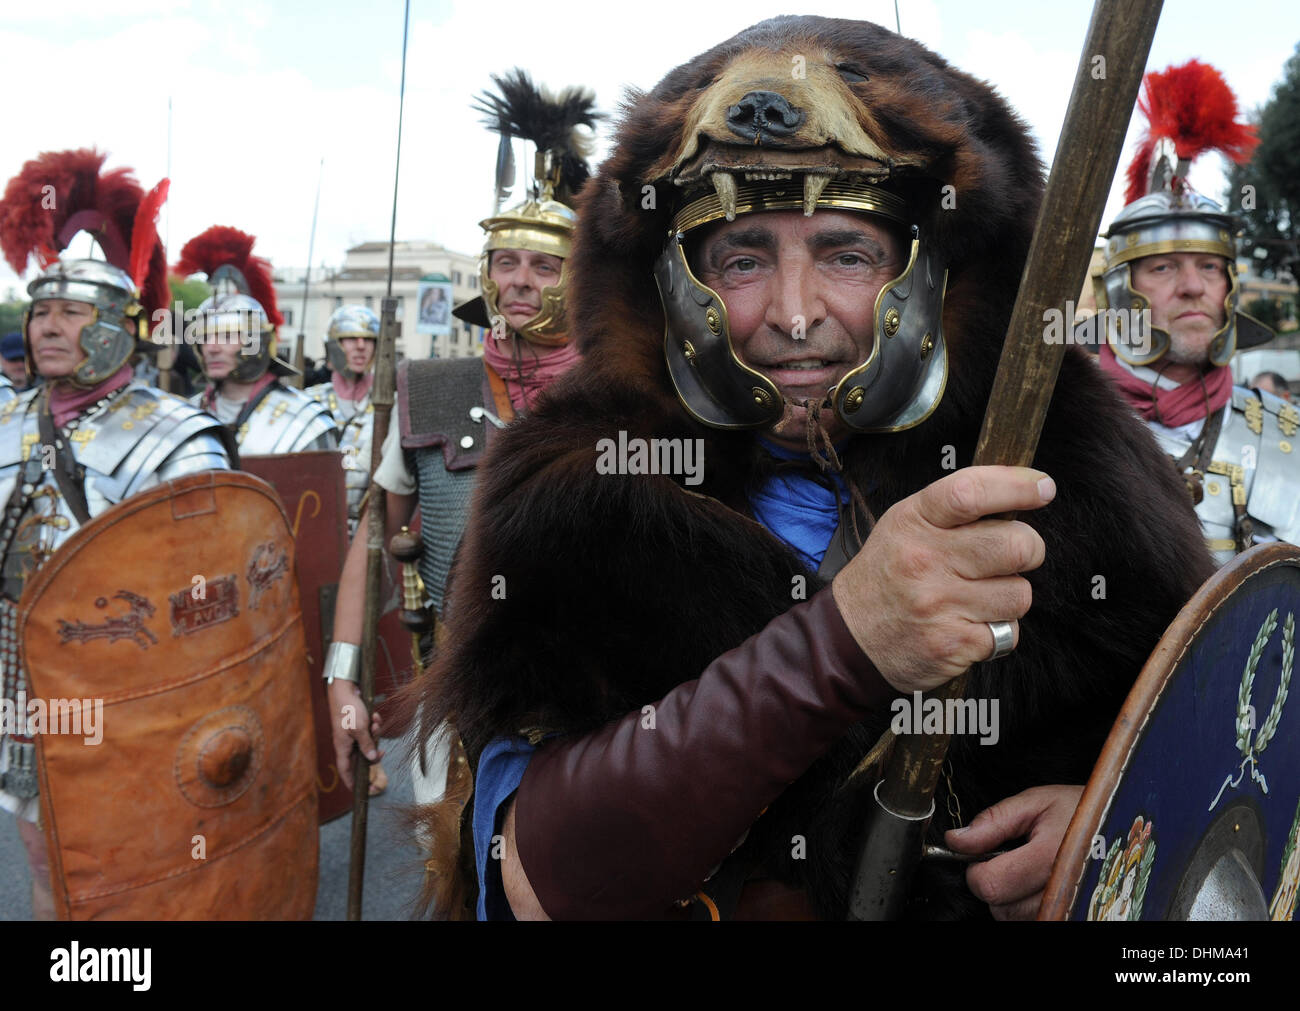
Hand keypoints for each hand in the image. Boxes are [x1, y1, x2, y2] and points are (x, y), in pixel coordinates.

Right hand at [327, 678, 383, 788]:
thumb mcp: (360, 728)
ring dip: (375, 735)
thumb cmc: (348, 709)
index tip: (364, 791)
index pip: (346, 771)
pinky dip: (374, 725)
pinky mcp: (357, 726)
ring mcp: (352, 735)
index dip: (353, 783)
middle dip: (374, 754)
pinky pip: (369, 732)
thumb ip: (366, 745)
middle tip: (382, 753)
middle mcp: (346, 743)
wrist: (345, 689)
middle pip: (362, 758)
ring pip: (368, 743)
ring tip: (376, 724)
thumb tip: (373, 759)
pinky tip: (375, 716)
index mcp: (342, 748)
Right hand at [831, 465, 1052, 693]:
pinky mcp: (952, 644)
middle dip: (1028, 550)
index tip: (1043, 488)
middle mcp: (924, 560)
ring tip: (979, 597)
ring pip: (1019, 594)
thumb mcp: (904, 525)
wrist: (849, 637)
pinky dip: (997, 632)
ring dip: (1010, 597)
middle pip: (1015, 545)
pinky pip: (1008, 633)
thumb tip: (1021, 489)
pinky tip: (970, 625)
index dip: (1017, 486)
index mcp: (914, 522)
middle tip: (1012, 556)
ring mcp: (938, 604)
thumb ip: (953, 508)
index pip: (970, 492)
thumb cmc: (887, 576)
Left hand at [945, 784, 1083, 919]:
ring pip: (1014, 918)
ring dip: (1012, 897)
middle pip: (1000, 907)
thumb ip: (994, 821)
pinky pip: (1032, 920)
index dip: (977, 869)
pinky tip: (1038, 884)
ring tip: (1030, 870)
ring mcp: (1071, 909)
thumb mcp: (1036, 801)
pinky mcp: (1073, 918)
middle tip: (1012, 859)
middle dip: (995, 883)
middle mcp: (1063, 890)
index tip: (984, 855)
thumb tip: (956, 841)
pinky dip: (1027, 906)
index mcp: (1050, 857)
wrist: (1120, 825)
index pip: (990, 884)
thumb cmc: (1079, 810)